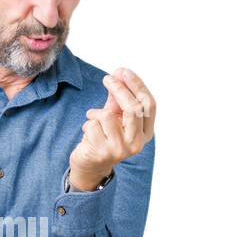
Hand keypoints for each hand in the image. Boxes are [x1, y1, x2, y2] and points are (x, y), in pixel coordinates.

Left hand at [68, 68, 154, 189]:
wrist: (90, 165)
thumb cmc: (104, 137)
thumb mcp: (114, 116)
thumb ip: (118, 98)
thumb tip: (119, 73)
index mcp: (145, 133)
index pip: (149, 105)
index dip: (137, 86)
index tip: (124, 71)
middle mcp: (137, 143)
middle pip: (134, 109)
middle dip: (119, 89)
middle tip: (107, 78)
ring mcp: (120, 150)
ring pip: (108, 116)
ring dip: (96, 113)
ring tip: (93, 119)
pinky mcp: (103, 153)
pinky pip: (93, 126)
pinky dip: (88, 124)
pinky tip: (88, 133)